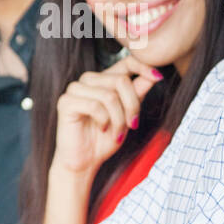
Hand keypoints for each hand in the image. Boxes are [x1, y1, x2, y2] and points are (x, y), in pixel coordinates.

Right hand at [52, 55, 161, 175]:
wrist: (85, 162)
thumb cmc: (104, 139)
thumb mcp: (128, 115)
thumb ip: (137, 93)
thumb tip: (154, 74)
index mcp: (103, 80)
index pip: (125, 62)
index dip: (143, 66)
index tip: (158, 77)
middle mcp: (88, 80)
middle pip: (121, 81)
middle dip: (132, 106)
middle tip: (132, 125)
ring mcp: (75, 89)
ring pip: (109, 95)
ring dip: (118, 118)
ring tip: (117, 132)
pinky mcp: (66, 102)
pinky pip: (95, 106)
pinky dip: (104, 121)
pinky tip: (102, 129)